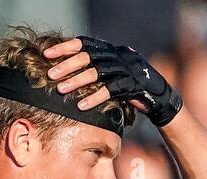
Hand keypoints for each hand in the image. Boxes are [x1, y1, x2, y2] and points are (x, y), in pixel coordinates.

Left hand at [44, 36, 182, 124]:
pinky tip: (81, 106)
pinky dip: (95, 98)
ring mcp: (127, 69)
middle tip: (50, 74)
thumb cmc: (131, 88)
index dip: (65, 47)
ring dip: (77, 82)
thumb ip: (97, 68)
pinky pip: (111, 91)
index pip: (85, 43)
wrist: (160, 98)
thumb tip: (68, 67)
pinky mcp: (133, 86)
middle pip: (88, 57)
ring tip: (60, 90)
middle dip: (67, 65)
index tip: (47, 53)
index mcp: (112, 50)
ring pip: (97, 73)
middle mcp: (119, 55)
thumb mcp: (113, 74)